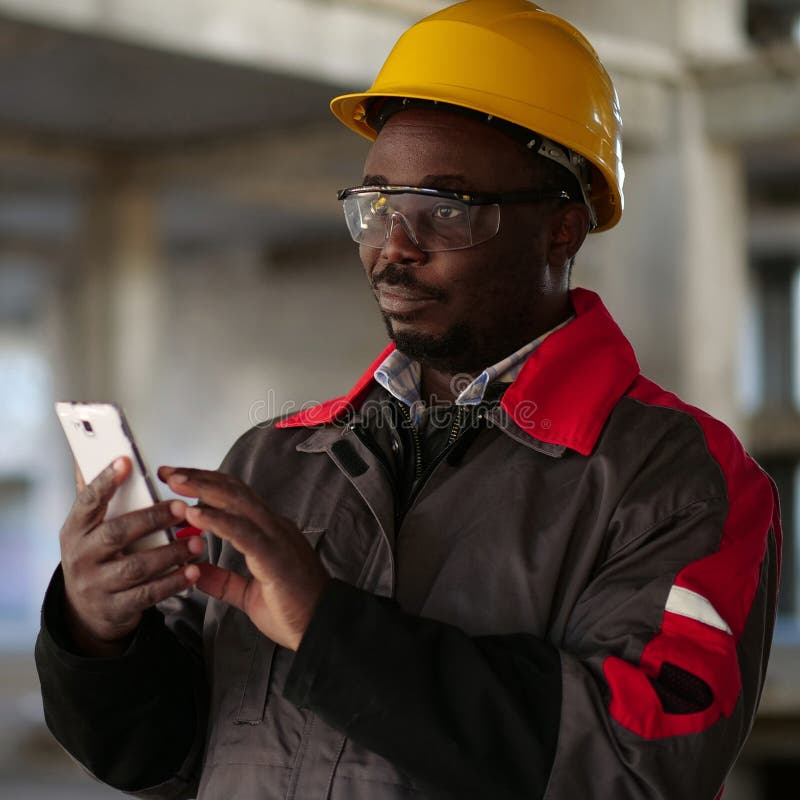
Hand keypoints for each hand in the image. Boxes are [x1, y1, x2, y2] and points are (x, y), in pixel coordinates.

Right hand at [60, 457, 204, 656]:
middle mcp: (81, 557)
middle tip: (183, 507)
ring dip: (170, 553)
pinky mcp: (115, 608)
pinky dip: (173, 582)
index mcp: (75, 530)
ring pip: (136, 567)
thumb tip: (89, 453)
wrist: (85, 612)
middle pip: (116, 534)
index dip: (105, 481)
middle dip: (152, 519)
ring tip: (197, 542)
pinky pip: (148, 594)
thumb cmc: (96, 557)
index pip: (87, 501)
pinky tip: (194, 571)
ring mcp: (96, 585)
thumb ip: (97, 497)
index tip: (126, 462)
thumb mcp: (88, 530)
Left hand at [158, 466, 329, 650]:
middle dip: (199, 477)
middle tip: (169, 472)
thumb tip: (196, 572)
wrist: (323, 627)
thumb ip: (223, 581)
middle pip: (233, 490)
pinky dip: (216, 520)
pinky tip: (194, 515)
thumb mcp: (248, 594)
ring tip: (176, 482)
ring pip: (237, 502)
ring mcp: (275, 538)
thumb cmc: (294, 611)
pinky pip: (242, 532)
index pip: (235, 497)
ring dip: (203, 489)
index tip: (177, 480)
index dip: (206, 484)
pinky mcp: (273, 555)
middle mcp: (273, 527)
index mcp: (269, 532)